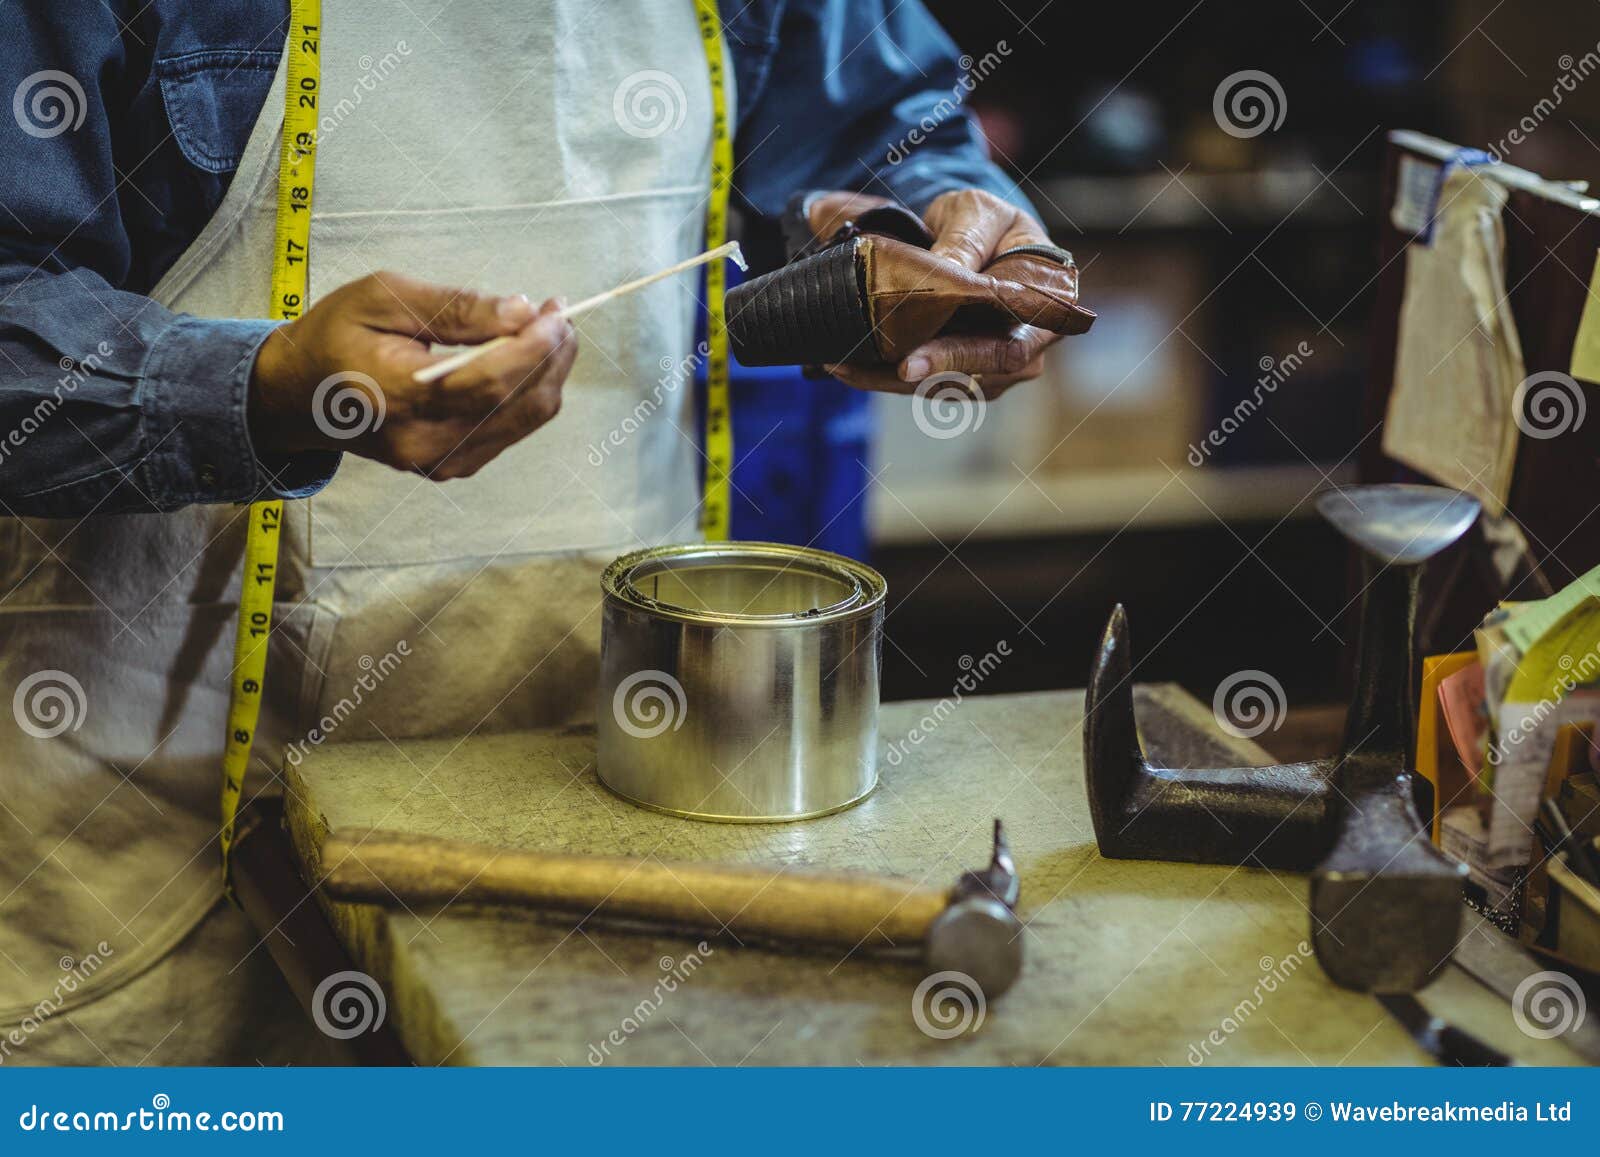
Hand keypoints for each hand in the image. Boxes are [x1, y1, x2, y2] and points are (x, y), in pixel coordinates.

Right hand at [249, 271, 576, 478]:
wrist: (300, 395)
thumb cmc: (336, 336)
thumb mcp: (382, 298)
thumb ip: (455, 307)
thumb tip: (520, 310)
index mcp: (394, 396)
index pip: (488, 381)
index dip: (534, 347)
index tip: (555, 311)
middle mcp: (420, 441)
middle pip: (517, 403)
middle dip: (551, 354)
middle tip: (557, 312)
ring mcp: (437, 461)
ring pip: (524, 419)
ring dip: (547, 372)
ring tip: (545, 329)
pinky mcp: (449, 466)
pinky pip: (510, 430)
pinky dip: (527, 393)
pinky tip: (521, 360)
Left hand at [824, 188, 1064, 397]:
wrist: (976, 239)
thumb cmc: (987, 223)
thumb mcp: (978, 213)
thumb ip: (965, 240)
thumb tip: (943, 273)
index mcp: (1044, 311)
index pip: (1005, 349)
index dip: (957, 359)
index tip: (908, 365)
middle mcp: (1025, 352)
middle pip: (968, 378)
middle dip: (906, 376)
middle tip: (853, 367)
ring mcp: (992, 371)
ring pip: (938, 387)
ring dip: (884, 379)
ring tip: (838, 360)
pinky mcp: (960, 378)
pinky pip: (921, 385)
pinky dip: (881, 377)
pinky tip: (845, 364)